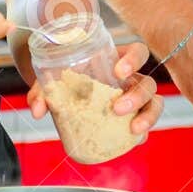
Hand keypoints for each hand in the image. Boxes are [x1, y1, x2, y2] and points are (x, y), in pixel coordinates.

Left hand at [27, 42, 163, 135]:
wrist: (66, 92)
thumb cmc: (65, 78)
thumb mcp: (53, 78)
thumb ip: (43, 90)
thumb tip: (38, 110)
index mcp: (117, 60)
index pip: (138, 51)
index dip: (134, 59)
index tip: (119, 72)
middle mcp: (130, 80)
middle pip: (148, 83)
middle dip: (137, 96)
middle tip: (117, 108)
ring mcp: (134, 100)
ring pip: (154, 104)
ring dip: (148, 116)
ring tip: (133, 129)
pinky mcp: (131, 119)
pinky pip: (145, 125)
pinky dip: (143, 134)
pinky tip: (134, 140)